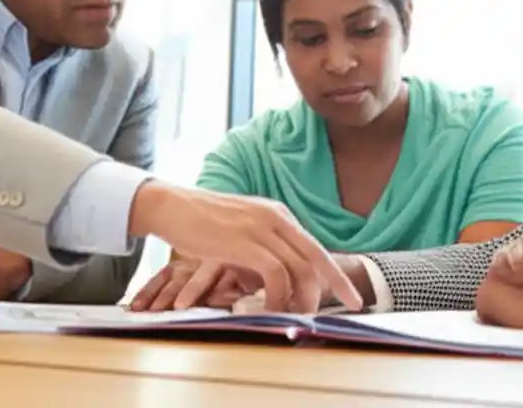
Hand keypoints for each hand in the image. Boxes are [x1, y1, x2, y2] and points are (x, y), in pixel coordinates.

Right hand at [128, 182, 361, 312]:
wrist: (171, 206)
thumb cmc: (201, 223)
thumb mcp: (240, 231)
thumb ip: (261, 249)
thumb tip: (275, 280)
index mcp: (277, 215)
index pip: (315, 247)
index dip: (335, 273)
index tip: (352, 294)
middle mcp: (275, 218)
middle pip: (316, 256)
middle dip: (336, 285)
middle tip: (347, 308)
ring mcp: (261, 228)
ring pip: (299, 267)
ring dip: (302, 297)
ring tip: (297, 316)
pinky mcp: (245, 242)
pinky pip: (275, 274)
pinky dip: (278, 296)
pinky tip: (271, 309)